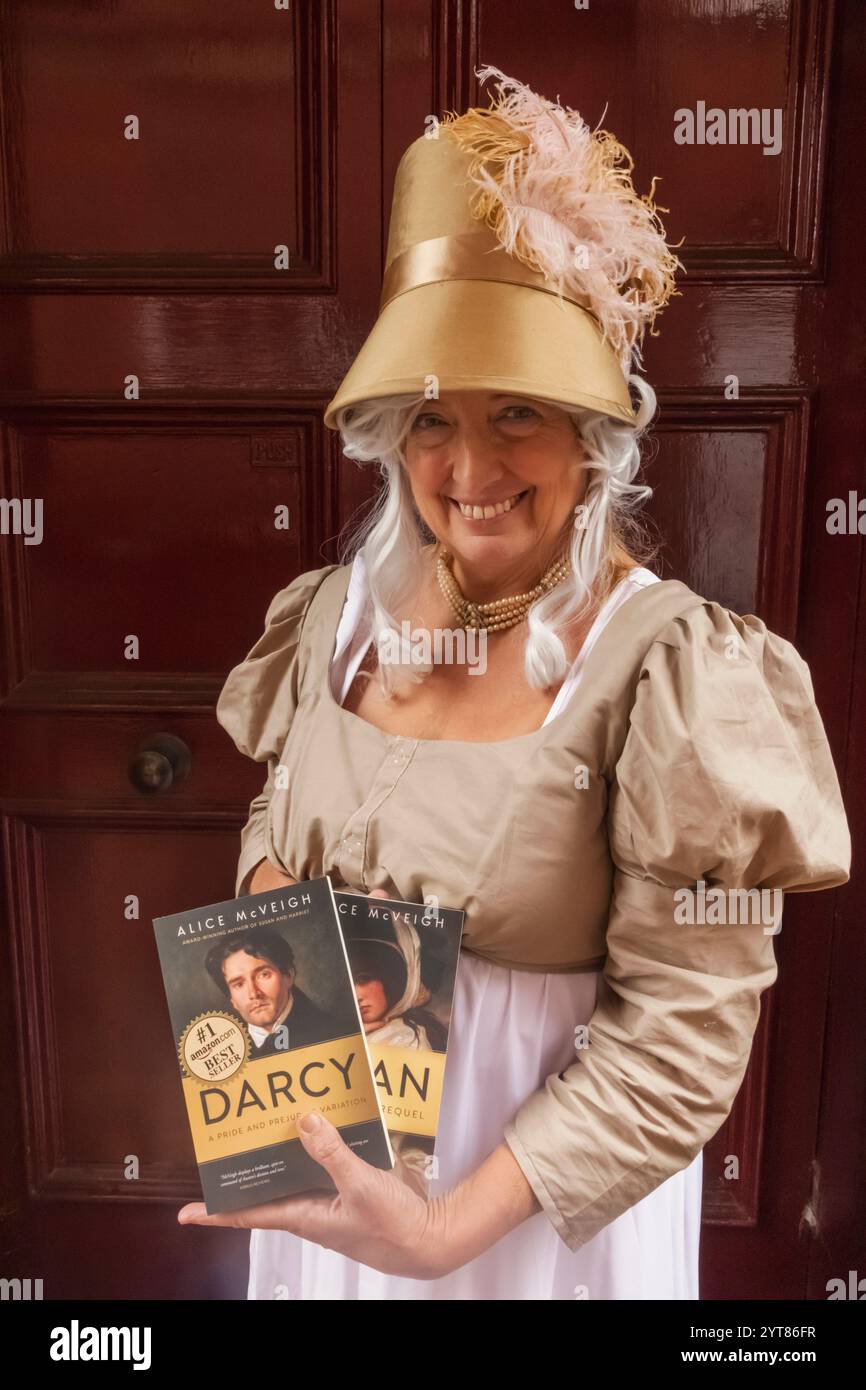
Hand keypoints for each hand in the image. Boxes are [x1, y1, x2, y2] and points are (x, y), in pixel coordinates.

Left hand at [178, 884, 457, 1277]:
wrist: (428, 1240)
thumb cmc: (392, 1226)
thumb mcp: (360, 1185)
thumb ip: (331, 1152)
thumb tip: (302, 1120)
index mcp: (304, 1216)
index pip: (250, 1215)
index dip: (217, 1213)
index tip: (186, 1213)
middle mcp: (310, 1209)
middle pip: (270, 1186)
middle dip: (250, 1164)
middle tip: (229, 1138)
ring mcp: (330, 1200)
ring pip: (298, 1172)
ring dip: (287, 1148)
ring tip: (273, 1117)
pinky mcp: (350, 1189)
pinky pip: (325, 1164)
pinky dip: (321, 1144)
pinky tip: (324, 1121)